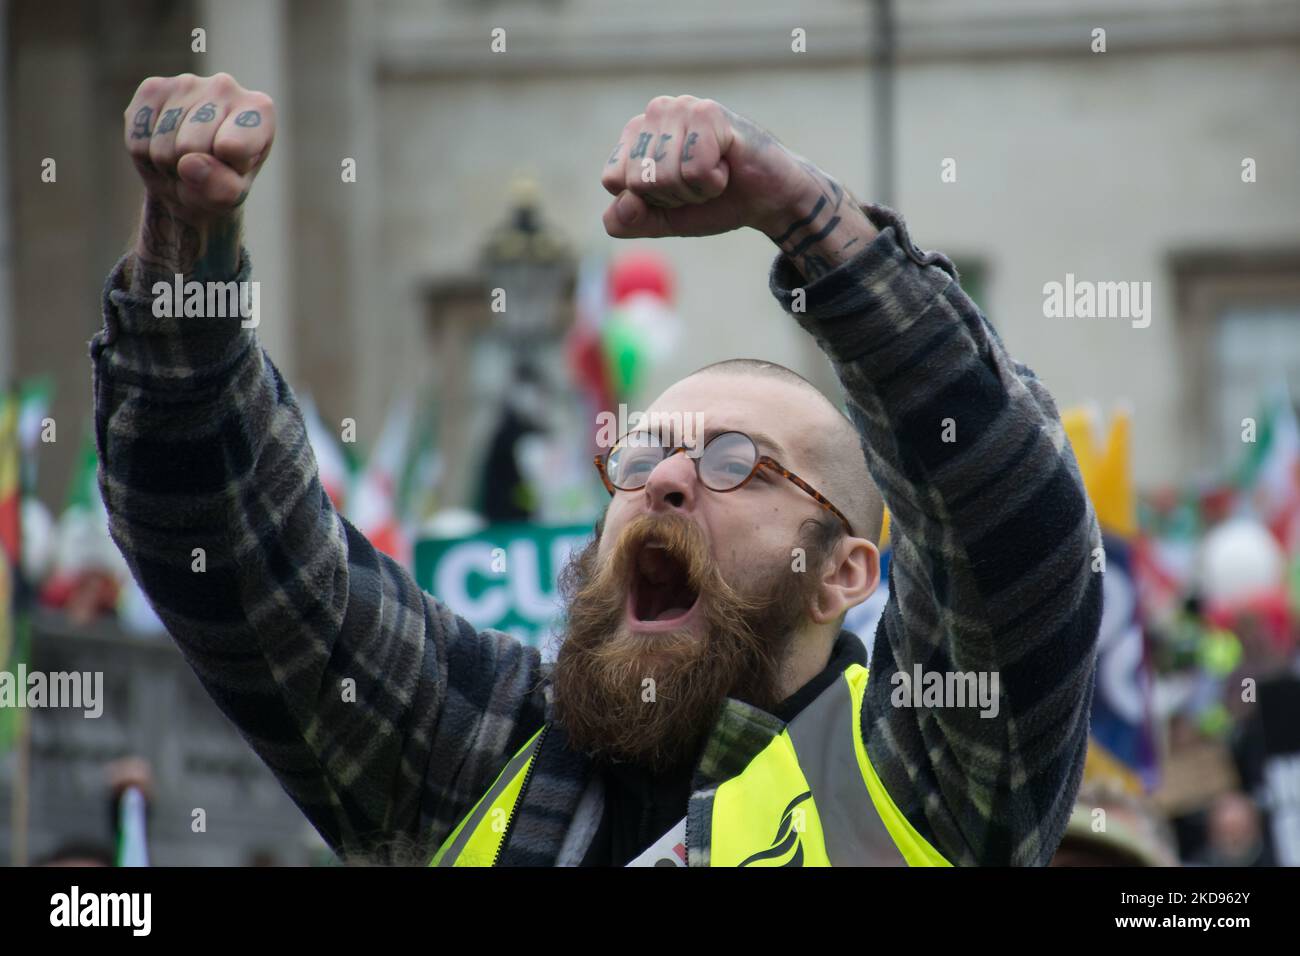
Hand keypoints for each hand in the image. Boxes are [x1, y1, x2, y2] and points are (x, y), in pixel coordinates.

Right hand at [122, 73, 274, 279]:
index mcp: (259, 109)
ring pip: (163, 146)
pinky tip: (163, 147)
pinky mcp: (152, 88)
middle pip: (191, 146)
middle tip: (202, 168)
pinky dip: (146, 157)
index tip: (234, 166)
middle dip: (192, 170)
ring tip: (184, 161)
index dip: (227, 170)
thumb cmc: (223, 181)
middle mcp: (225, 86)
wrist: (192, 174)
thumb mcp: (232, 196)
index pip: (233, 147)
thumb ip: (222, 188)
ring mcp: (186, 82)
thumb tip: (189, 164)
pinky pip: (138, 140)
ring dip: (169, 167)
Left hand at [600, 95, 875, 278]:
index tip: (675, 192)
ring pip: (662, 175)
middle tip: (699, 183)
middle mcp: (654, 112)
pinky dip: (712, 181)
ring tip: (714, 173)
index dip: (647, 201)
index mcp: (635, 135)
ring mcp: (681, 107)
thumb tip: (624, 202)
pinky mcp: (709, 112)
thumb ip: (628, 221)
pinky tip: (727, 165)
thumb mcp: (662, 220)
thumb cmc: (715, 202)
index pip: (613, 180)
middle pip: (636, 181)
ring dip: (695, 189)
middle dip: (672, 196)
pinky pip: (694, 168)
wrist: (768, 199)